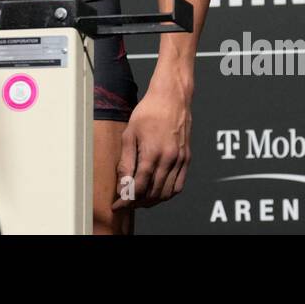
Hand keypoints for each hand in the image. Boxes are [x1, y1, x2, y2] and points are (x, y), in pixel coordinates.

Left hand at [113, 77, 191, 209]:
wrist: (171, 98)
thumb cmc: (149, 111)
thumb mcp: (129, 134)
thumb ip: (126, 162)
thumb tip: (122, 184)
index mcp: (152, 153)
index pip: (139, 187)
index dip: (127, 200)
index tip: (118, 205)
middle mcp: (169, 159)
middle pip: (153, 193)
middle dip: (138, 202)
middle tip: (126, 203)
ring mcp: (180, 160)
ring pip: (167, 193)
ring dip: (152, 201)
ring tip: (139, 199)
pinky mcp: (186, 158)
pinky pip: (179, 185)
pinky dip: (167, 194)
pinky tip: (157, 192)